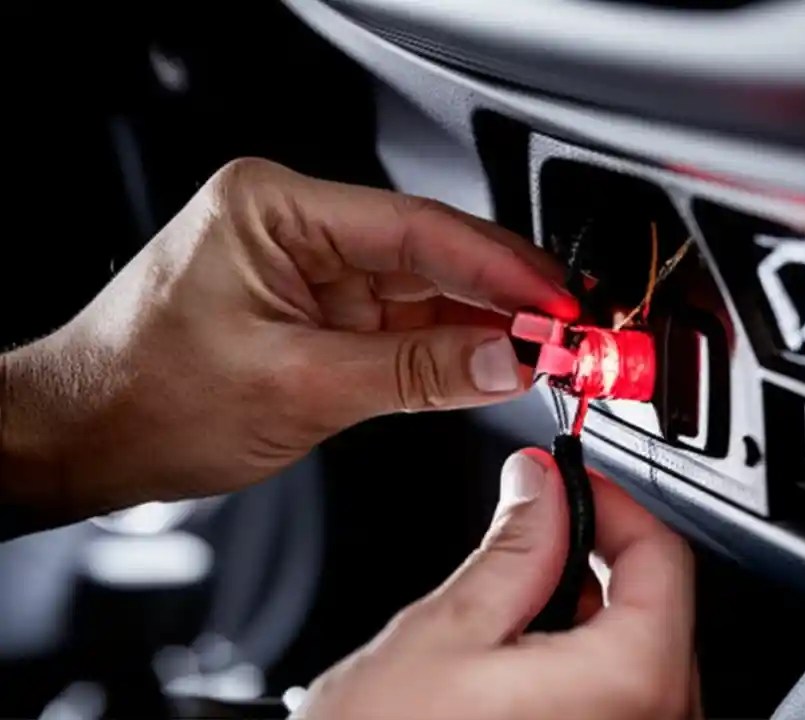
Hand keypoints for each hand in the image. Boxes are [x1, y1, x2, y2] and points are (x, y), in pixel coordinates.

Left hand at [0, 158, 575, 521]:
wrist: (84, 440)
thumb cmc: (144, 397)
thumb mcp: (296, 386)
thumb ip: (415, 373)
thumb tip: (505, 361)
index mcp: (274, 209)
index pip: (414, 227)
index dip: (498, 266)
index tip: (555, 302)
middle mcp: (296, 227)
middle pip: (429, 252)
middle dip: (505, 293)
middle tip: (571, 327)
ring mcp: (311, 270)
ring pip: (425, 289)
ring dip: (487, 323)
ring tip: (549, 350)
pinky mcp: (321, 312)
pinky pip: (403, 323)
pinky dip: (452, 346)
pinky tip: (498, 361)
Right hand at [297, 450, 698, 719]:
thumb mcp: (446, 635)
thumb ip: (513, 549)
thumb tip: (542, 487)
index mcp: (630, 682)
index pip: (663, 557)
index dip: (610, 502)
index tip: (567, 482)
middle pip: (655, 604)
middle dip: (592, 555)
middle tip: (531, 528)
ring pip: (636, 653)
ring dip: (582, 610)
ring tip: (509, 604)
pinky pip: (619, 699)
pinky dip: (578, 664)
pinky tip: (519, 660)